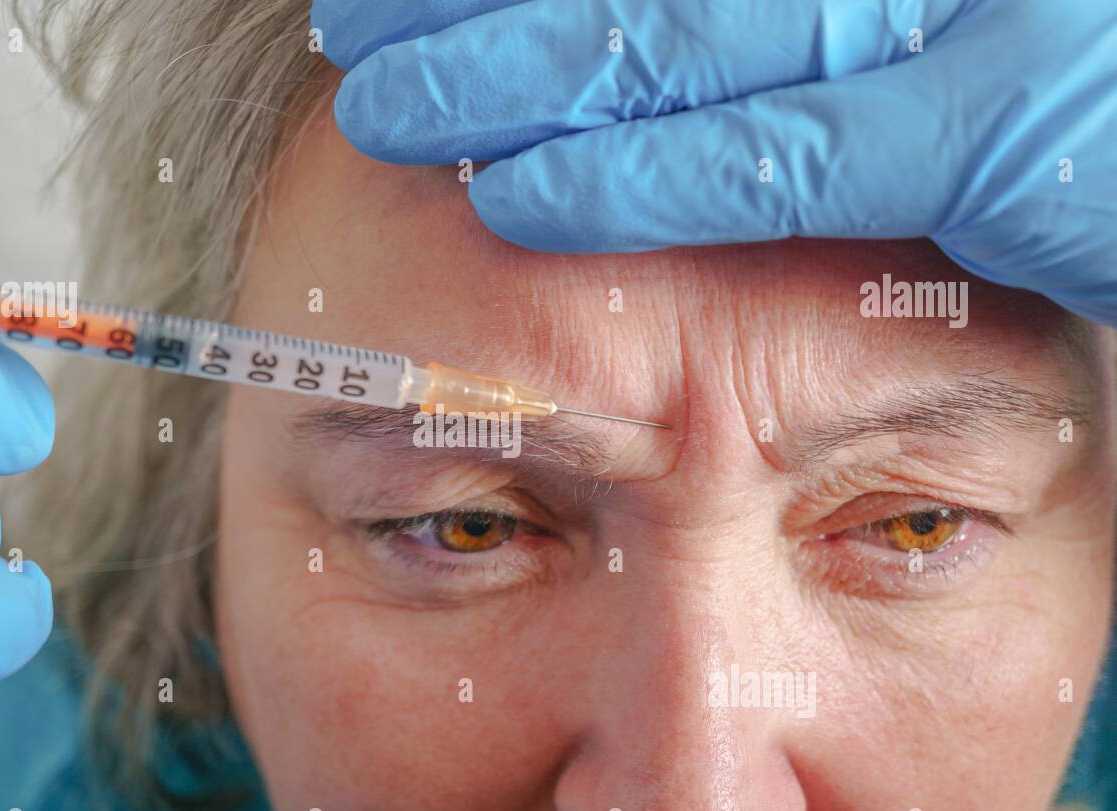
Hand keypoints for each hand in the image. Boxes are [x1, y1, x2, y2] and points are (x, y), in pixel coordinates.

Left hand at [315, 0, 1116, 322]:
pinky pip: (778, 156)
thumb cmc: (1078, 108)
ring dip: (512, 72)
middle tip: (357, 22)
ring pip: (685, 38)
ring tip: (386, 99)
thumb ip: (781, 37)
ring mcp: (969, 8)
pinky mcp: (1004, 127)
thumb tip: (621, 62)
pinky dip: (636, 178)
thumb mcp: (917, 35)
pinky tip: (517, 201)